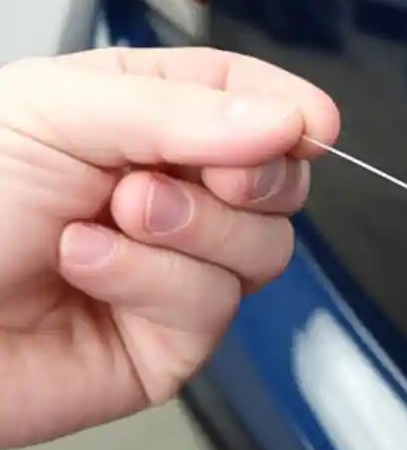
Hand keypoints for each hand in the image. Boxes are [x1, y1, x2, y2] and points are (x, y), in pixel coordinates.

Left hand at [0, 48, 338, 447]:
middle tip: (183, 173)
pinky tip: (87, 267)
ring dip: (189, 230)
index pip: (257, 105)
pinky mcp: (169, 344)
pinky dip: (151, 282)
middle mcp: (173, 196)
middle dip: (245, 176)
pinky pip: (214, 307)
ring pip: (265, 250)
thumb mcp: (58, 110)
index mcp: (149, 122)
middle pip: (282, 184)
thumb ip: (184, 110)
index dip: (292, 113)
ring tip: (112, 220)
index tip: (305, 123)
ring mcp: (177, 273)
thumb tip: (291, 121)